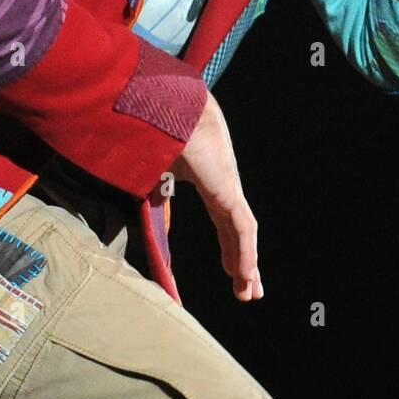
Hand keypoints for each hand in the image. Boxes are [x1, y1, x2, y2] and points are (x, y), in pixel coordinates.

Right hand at [169, 90, 262, 302]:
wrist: (169, 107)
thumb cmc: (160, 128)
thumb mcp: (156, 168)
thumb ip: (156, 188)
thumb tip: (148, 202)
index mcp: (208, 180)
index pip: (224, 221)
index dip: (230, 247)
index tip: (233, 271)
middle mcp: (223, 185)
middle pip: (238, 232)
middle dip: (242, 261)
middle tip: (250, 288)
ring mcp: (229, 187)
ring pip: (243, 234)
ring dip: (246, 264)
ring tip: (250, 291)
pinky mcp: (228, 189)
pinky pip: (241, 227)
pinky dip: (244, 253)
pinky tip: (246, 275)